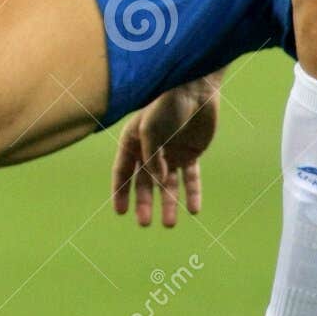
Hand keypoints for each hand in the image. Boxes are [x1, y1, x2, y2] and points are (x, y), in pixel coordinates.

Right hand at [111, 80, 219, 226]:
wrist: (196, 90)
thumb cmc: (167, 105)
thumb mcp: (152, 129)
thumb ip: (152, 156)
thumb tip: (158, 181)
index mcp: (132, 142)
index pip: (123, 172)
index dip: (120, 192)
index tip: (121, 213)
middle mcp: (150, 151)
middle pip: (145, 183)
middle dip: (145, 203)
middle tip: (145, 224)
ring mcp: (170, 153)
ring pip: (168, 185)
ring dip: (168, 204)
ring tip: (170, 225)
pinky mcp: (190, 154)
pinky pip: (190, 178)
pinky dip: (192, 194)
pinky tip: (193, 210)